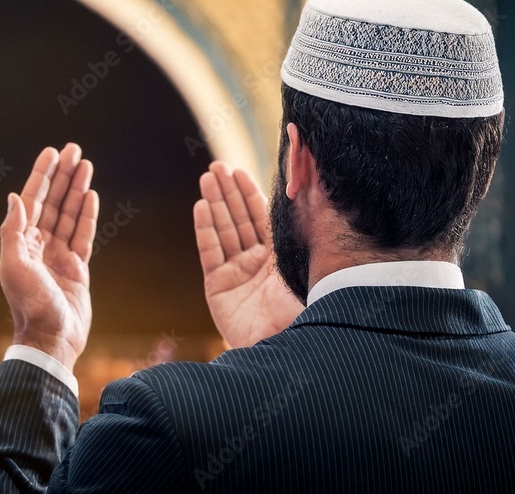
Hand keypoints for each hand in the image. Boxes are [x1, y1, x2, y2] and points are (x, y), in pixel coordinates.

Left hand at [0, 143, 98, 370]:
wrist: (52, 339)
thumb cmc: (30, 306)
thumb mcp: (14, 268)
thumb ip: (13, 233)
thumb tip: (14, 198)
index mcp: (22, 243)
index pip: (33, 200)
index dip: (42, 175)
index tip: (52, 153)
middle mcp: (39, 245)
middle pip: (53, 201)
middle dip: (62, 175)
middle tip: (74, 150)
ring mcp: (58, 255)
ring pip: (69, 213)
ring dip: (76, 189)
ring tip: (86, 165)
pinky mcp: (77, 267)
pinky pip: (83, 234)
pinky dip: (87, 214)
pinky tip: (91, 195)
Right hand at [193, 162, 303, 347]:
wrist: (286, 347)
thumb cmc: (305, 311)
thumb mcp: (309, 266)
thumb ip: (306, 234)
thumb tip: (313, 192)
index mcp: (281, 256)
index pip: (262, 217)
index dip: (249, 193)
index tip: (238, 170)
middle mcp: (258, 262)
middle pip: (239, 218)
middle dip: (228, 191)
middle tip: (217, 166)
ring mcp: (236, 273)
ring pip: (224, 229)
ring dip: (215, 203)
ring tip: (207, 177)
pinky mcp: (217, 287)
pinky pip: (210, 251)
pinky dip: (205, 229)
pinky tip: (201, 206)